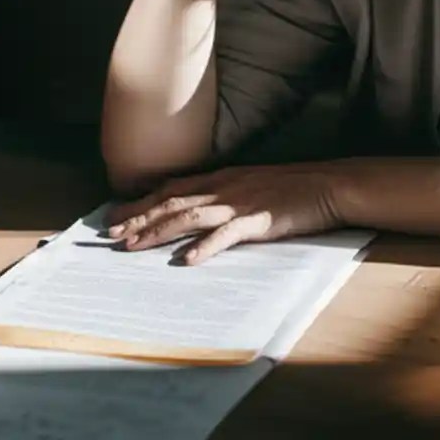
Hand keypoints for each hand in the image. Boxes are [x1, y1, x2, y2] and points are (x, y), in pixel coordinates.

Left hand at [105, 163, 345, 263]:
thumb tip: (199, 209)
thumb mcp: (251, 184)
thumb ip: (225, 195)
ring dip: (158, 231)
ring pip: (189, 216)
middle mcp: (223, 187)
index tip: (116, 215)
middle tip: (110, 235)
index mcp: (221, 178)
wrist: (329, 184)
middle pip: (171, 202)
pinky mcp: (259, 220)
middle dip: (138, 218)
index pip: (171, 189)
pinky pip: (226, 235)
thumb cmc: (293, 188)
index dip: (141, 202)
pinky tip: (187, 260)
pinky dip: (205, 247)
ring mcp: (239, 203)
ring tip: (133, 246)